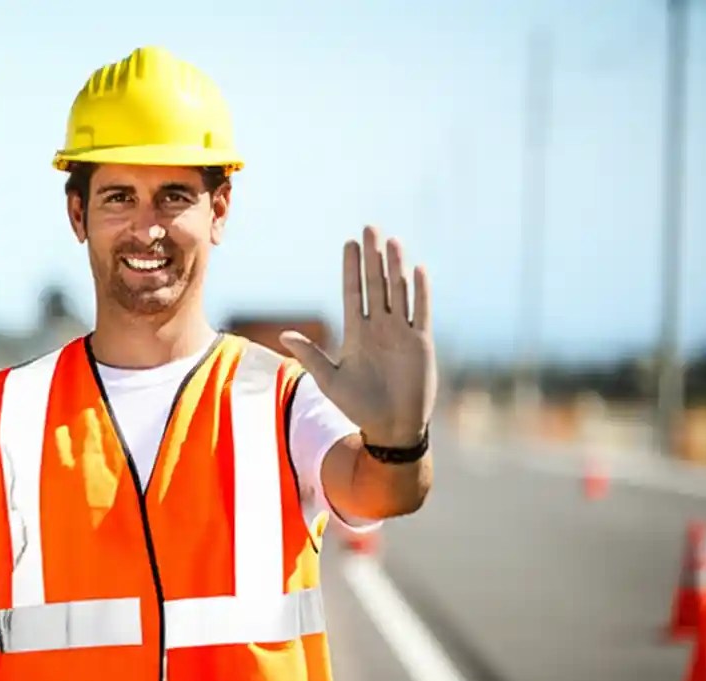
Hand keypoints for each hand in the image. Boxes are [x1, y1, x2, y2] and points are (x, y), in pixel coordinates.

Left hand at [278, 225, 436, 446]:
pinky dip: (420, 292)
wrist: (390, 427)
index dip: (351, 268)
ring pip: (398, 292)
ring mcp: (401, 333)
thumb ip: (311, 355)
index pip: (353, 292)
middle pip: (376, 284)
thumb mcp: (329, 380)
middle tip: (369, 228)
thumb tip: (284, 334)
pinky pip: (421, 311)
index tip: (349, 243)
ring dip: (395, 267)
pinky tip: (417, 270)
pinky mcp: (421, 343)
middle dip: (372, 257)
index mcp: (356, 333)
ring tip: (392, 241)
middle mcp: (379, 327)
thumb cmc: (358, 406)